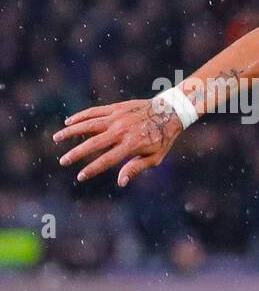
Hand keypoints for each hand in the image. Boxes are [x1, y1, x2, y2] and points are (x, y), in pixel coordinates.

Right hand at [54, 95, 185, 186]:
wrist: (169, 111)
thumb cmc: (162, 138)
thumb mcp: (155, 157)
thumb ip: (136, 168)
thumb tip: (120, 182)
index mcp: (131, 145)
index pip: (107, 160)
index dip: (92, 169)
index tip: (80, 176)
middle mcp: (121, 131)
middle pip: (93, 144)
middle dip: (76, 154)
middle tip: (63, 161)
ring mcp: (117, 118)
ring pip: (89, 125)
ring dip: (71, 132)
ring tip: (56, 138)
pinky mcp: (115, 108)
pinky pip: (94, 112)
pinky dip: (80, 116)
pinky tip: (69, 122)